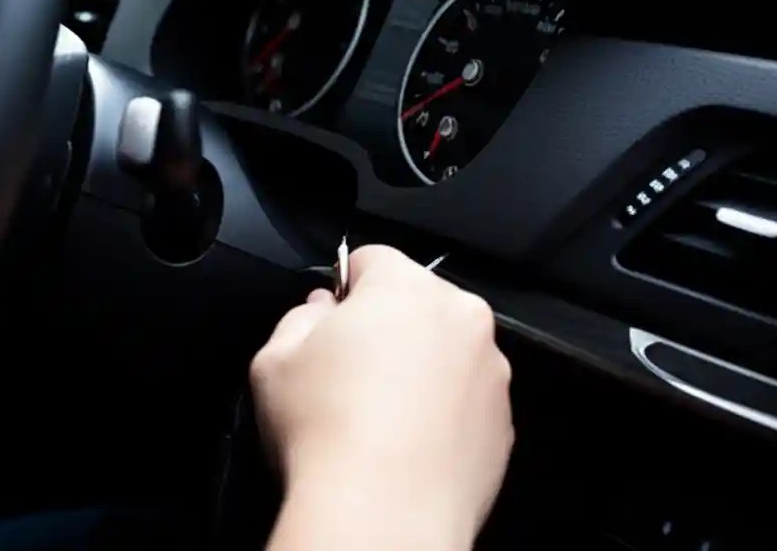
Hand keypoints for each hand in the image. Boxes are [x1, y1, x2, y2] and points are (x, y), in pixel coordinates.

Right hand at [251, 245, 513, 550]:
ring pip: (444, 352)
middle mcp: (462, 320)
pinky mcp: (502, 424)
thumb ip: (299, 317)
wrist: (382, 517)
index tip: (328, 322)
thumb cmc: (325, 432)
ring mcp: (491, 374)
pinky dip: (439, 412)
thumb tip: (321, 311)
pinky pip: (464, 400)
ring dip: (416, 369)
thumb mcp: (274, 359)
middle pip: (415, 304)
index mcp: (407, 289)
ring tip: (374, 417)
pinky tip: (403, 444)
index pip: (372, 258)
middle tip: (345, 374)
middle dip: (383, 328)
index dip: (342, 288)